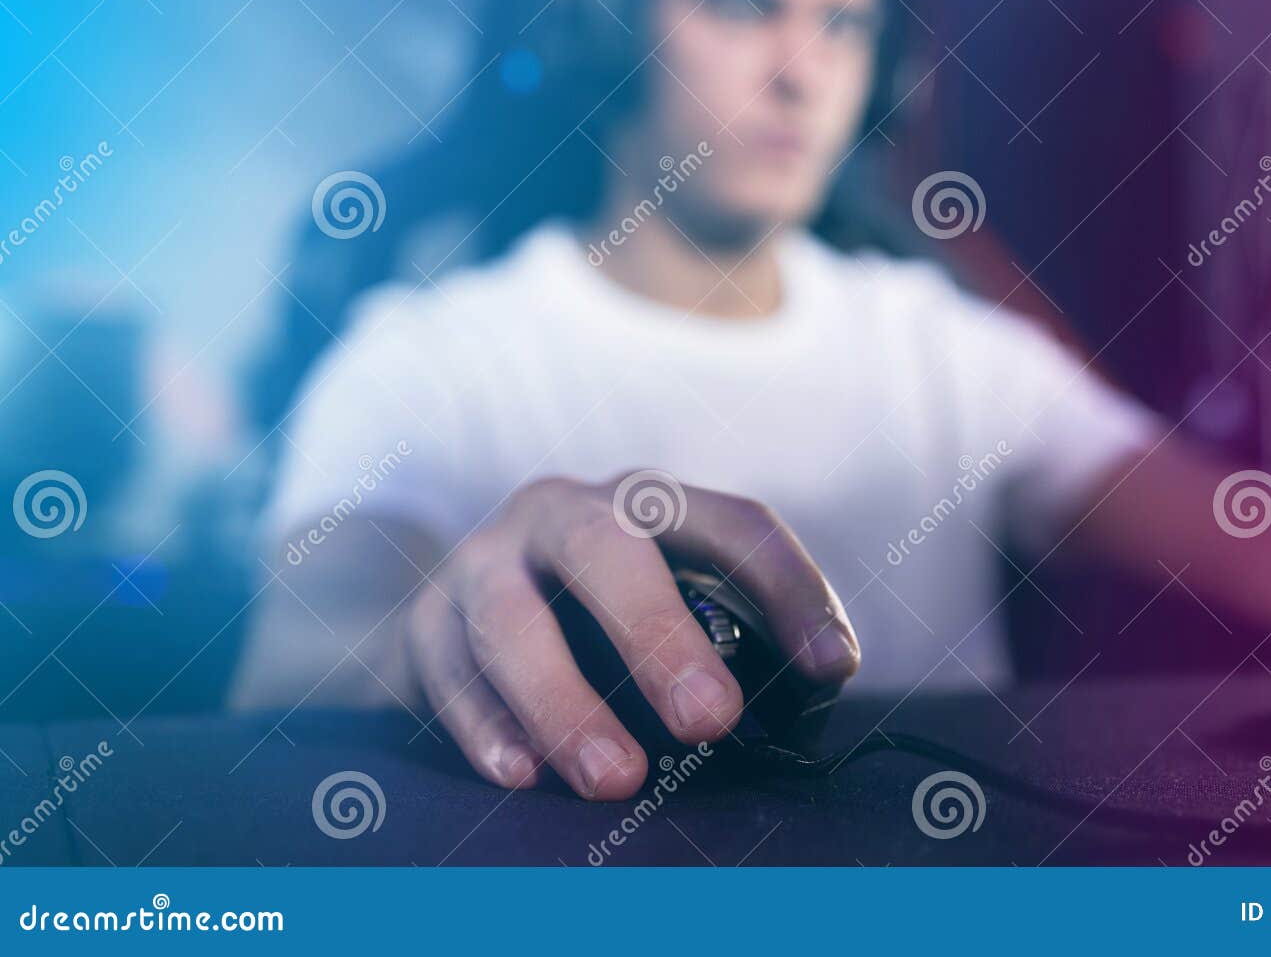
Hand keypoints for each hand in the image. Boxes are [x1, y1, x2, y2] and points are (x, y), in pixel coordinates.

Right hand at [404, 474, 859, 797]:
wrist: (458, 615)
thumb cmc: (596, 622)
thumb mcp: (668, 603)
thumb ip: (731, 638)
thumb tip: (808, 702)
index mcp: (648, 505)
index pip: (734, 526)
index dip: (791, 590)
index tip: (831, 668)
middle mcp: (566, 513)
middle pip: (607, 551)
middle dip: (658, 636)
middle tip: (710, 720)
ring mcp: (485, 558)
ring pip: (513, 619)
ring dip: (564, 703)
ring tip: (616, 779)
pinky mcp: (426, 618)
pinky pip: (447, 670)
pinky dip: (485, 726)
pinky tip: (523, 775)